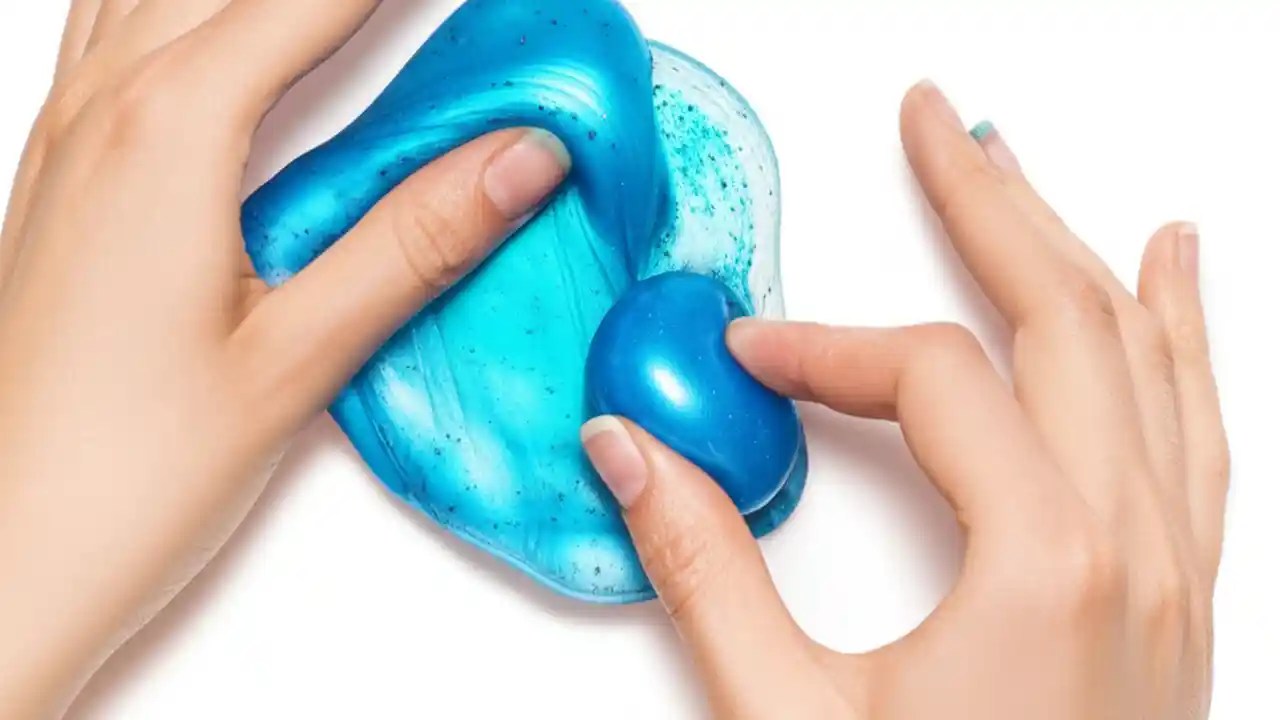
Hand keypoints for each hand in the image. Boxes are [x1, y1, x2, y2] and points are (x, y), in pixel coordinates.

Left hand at [0, 2, 568, 715]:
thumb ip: (414, 241)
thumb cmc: (126, 470)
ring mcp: (68, 135)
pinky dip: (179, 8)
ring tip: (334, 9)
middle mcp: (106, 110)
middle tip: (421, 5)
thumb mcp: (298, 355)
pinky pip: (111, 28)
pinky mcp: (57, 174)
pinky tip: (213, 34)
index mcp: (169, 133)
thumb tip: (525, 156)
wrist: (0, 556)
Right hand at [581, 81, 1227, 718]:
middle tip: (931, 119)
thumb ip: (703, 570)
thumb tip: (627, 453)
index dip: (825, 344)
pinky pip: (1198, 425)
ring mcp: (1175, 566)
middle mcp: (1133, 545)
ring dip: (1075, 244)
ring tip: (1028, 162)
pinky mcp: (1181, 593)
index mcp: (1045, 562)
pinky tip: (1177, 272)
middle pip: (1062, 312)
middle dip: (985, 200)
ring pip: (1141, 351)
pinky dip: (1184, 332)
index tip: (747, 355)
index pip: (931, 377)